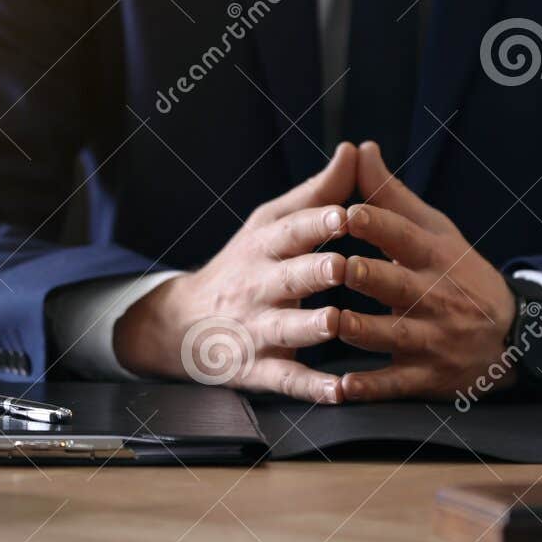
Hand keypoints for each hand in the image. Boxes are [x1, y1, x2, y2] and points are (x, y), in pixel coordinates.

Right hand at [114, 142, 357, 402]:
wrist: (185, 324)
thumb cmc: (246, 264)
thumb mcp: (272, 223)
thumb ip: (318, 192)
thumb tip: (356, 149)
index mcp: (266, 246)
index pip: (291, 231)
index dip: (316, 223)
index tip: (343, 214)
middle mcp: (259, 286)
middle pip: (288, 277)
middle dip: (313, 272)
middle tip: (341, 266)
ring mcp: (257, 329)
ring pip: (286, 328)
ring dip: (310, 327)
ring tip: (334, 322)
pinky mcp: (259, 370)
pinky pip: (286, 380)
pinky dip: (311, 389)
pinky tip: (338, 393)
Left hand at [337, 141, 517, 401]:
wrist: (511, 335)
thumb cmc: (459, 273)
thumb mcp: (436, 230)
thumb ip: (391, 194)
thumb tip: (360, 148)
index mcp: (432, 256)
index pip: (402, 236)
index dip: (376, 224)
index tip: (346, 211)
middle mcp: (432, 296)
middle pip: (395, 285)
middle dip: (367, 276)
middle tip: (337, 267)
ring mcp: (429, 338)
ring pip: (391, 334)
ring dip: (361, 330)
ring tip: (333, 323)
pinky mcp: (425, 377)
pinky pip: (394, 383)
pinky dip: (369, 386)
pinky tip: (342, 386)